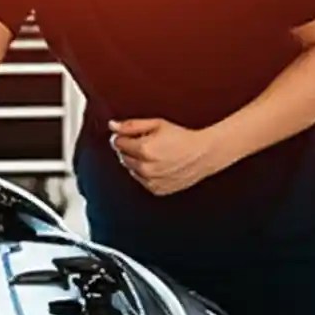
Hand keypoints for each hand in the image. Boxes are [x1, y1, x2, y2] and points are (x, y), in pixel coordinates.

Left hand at [108, 118, 235, 195]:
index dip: (122, 136)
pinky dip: (145, 172)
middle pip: (122, 156)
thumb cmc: (181, 137)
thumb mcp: (157, 124)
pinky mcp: (156, 190)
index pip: (117, 143)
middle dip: (129, 148)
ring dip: (136, 161)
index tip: (129, 134)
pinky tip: (158, 164)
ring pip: (130, 169)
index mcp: (144, 149)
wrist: (202, 154)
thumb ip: (131, 125)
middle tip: (145, 142)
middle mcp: (145, 167)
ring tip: (154, 153)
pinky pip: (141, 180)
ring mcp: (151, 181)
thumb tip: (112, 126)